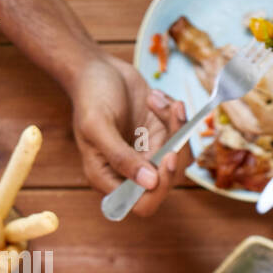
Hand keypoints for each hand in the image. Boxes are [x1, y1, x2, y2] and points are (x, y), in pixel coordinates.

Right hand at [69, 54, 189, 215]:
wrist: (96, 68)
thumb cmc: (90, 96)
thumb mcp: (98, 126)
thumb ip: (121, 157)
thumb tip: (149, 183)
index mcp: (108, 178)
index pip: (142, 205)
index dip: (160, 189)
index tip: (168, 157)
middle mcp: (132, 173)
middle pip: (168, 182)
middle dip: (176, 148)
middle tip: (174, 115)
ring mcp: (149, 156)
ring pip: (180, 158)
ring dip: (177, 125)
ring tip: (157, 98)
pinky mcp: (162, 138)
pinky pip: (182, 137)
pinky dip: (175, 116)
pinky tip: (156, 97)